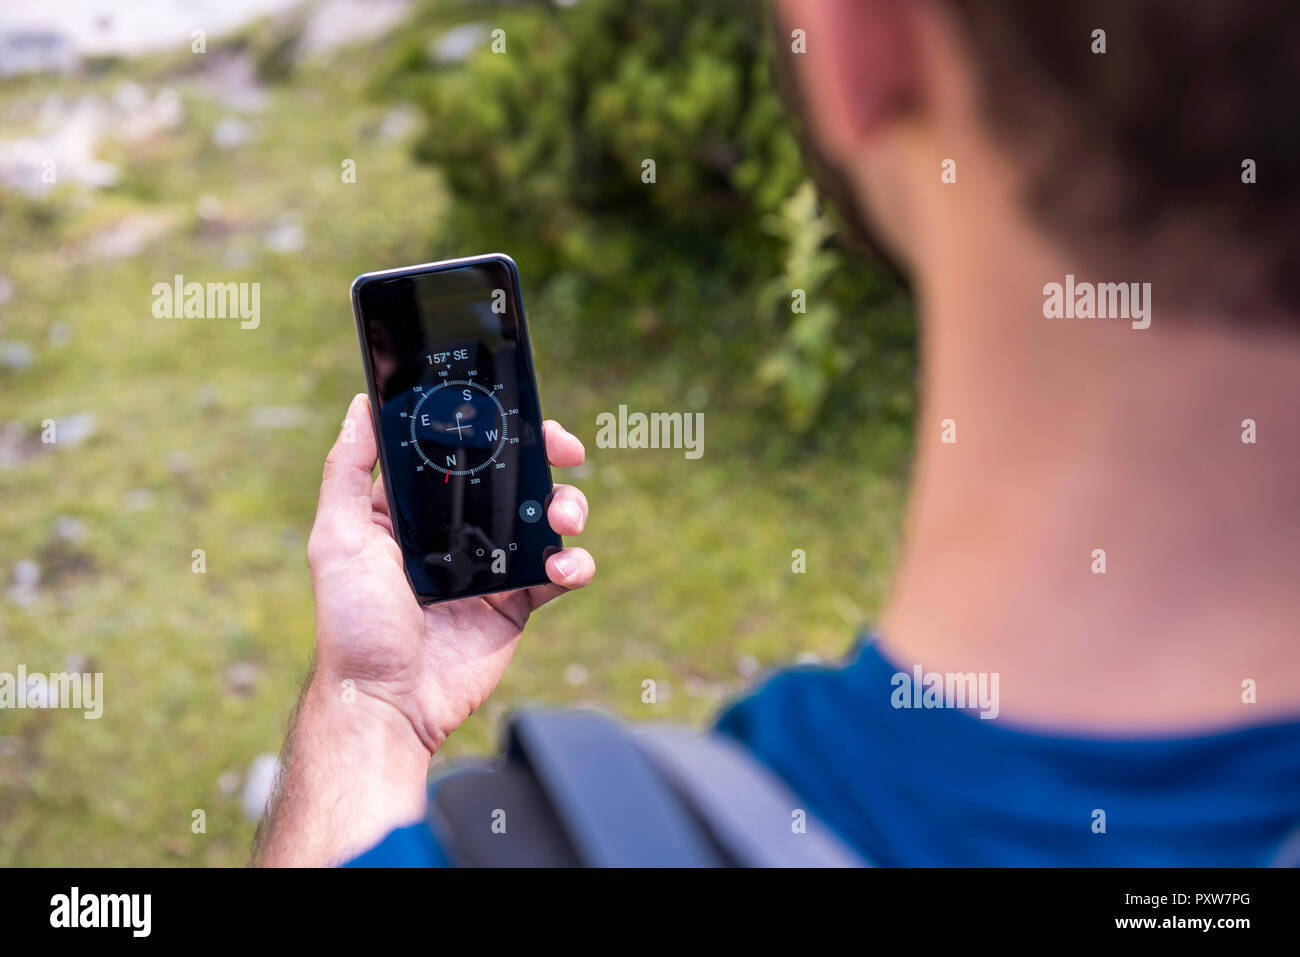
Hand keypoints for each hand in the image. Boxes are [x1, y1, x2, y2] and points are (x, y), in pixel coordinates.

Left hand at [306, 393, 594, 753]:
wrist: (388, 702)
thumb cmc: (352, 625)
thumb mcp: (338, 539)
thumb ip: (347, 472)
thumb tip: (362, 406)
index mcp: (413, 510)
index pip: (460, 453)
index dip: (494, 429)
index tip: (522, 415)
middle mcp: (453, 533)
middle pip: (512, 479)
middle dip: (546, 459)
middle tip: (567, 452)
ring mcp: (489, 568)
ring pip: (543, 519)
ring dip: (566, 507)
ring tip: (563, 519)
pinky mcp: (515, 604)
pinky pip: (558, 573)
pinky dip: (573, 564)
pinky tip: (563, 568)